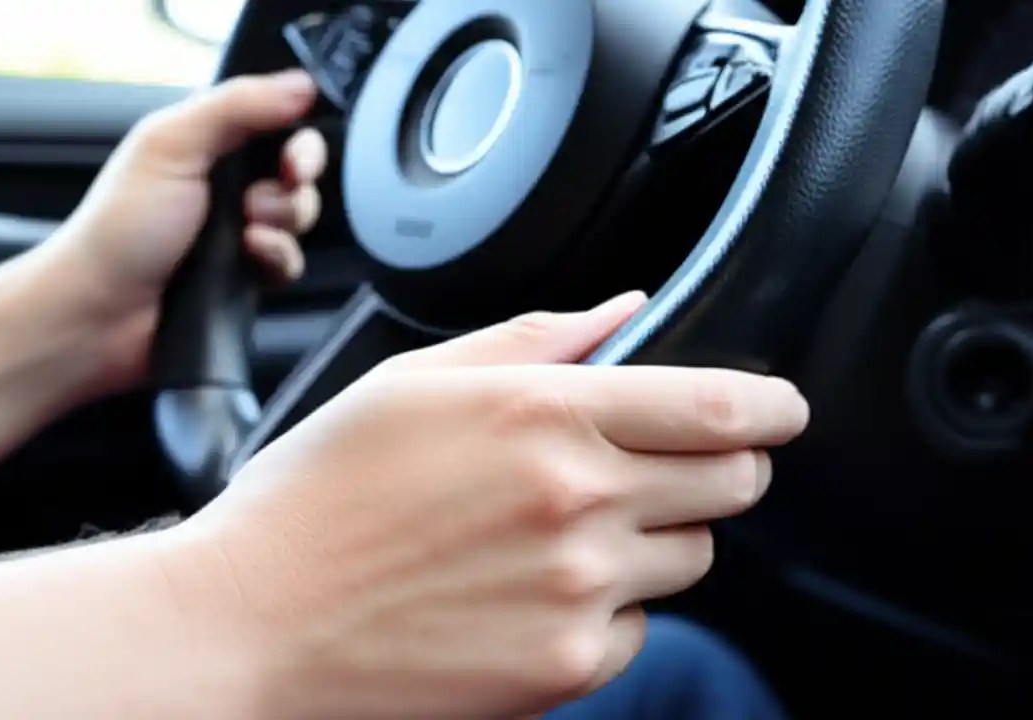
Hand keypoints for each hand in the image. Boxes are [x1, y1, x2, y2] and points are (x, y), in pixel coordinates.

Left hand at [41, 69, 327, 392]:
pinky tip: (250, 258)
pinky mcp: (249, 276)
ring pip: (299, 217)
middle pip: (298, 171)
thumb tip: (300, 84)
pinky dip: (279, 259)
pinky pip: (292, 262)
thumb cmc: (119, 228)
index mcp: (206, 142)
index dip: (297, 135)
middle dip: (295, 183)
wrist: (104, 315)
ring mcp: (239, 232)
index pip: (276, 121)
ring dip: (284, 223)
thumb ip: (236, 106)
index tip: (293, 153)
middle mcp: (225, 184)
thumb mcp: (171, 145)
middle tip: (268, 194)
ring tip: (246, 233)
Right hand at [163, 292, 810, 719]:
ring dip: (655, 537)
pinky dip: (608, 608)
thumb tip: (621, 313)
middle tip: (653, 465)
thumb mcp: (410, 385)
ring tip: (561, 534)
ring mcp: (579, 591)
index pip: (722, 405)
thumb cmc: (316, 499)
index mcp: (543, 413)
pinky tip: (529, 593)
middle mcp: (578, 502)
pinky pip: (638, 626)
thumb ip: (532, 340)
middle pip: (732, 482)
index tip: (779, 409)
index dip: (772, 406)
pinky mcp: (566, 667)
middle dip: (715, 465)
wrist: (252, 626)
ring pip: (692, 557)